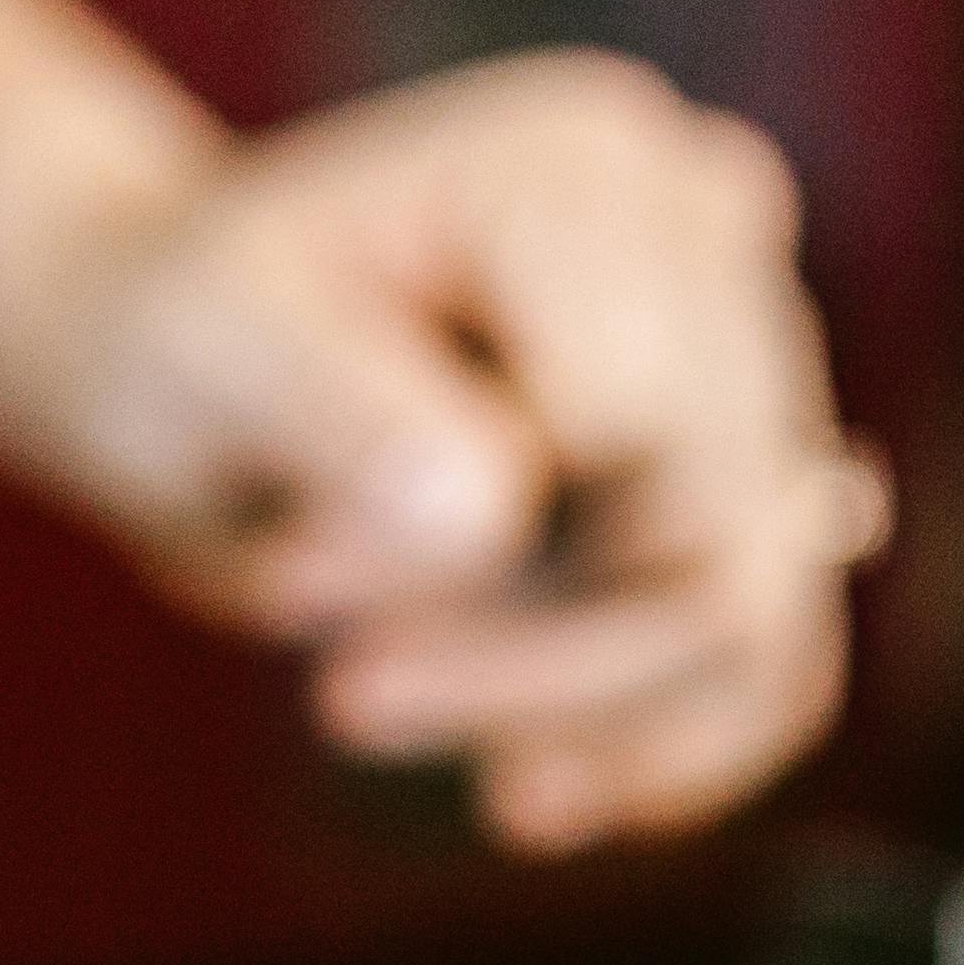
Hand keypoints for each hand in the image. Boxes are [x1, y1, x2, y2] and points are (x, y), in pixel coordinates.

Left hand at [0, 50, 884, 854]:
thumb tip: (486, 519)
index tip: (294, 574)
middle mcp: (706, 238)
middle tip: (345, 689)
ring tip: (401, 715)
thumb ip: (338, 409)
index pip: (636, 431)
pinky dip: (666, 755)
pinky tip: (528, 791)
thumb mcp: (206, 341)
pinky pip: (779, 666)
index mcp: (581, 173)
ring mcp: (751, 362)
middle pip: (714, 540)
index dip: (465, 556)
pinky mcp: (751, 485)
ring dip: (578, 722)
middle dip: (523, 661)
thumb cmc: (184, 325)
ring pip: (758, 627)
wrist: (184, 360)